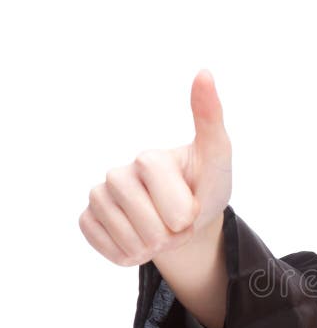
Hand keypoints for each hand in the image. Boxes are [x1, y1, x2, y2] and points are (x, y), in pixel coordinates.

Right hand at [78, 70, 232, 266]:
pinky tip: (139, 241)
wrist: (186, 220)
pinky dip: (130, 255)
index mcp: (148, 159)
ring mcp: (99, 196)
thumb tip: (204, 72)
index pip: (171, 206)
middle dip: (173, 235)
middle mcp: (118, 174)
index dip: (186, 216)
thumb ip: (210, 120)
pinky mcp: (88, 219)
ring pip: (129, 241)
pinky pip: (108, 249)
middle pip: (149, 227)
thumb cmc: (203, 187)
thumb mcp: (217, 160)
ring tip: (161, 230)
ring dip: (154, 248)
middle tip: (178, 222)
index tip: (192, 207)